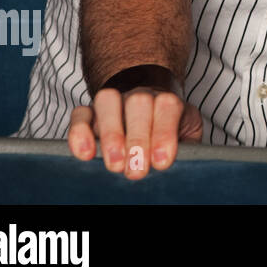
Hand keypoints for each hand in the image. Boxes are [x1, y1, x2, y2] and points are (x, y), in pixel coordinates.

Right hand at [67, 85, 202, 179]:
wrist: (151, 99)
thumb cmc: (170, 124)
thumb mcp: (187, 132)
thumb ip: (188, 144)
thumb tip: (187, 163)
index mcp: (168, 100)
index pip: (168, 108)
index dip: (165, 134)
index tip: (162, 161)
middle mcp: (141, 95)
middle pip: (139, 104)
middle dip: (137, 139)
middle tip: (136, 170)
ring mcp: (114, 100)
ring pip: (108, 102)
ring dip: (110, 134)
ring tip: (114, 164)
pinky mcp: (89, 110)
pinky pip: (80, 113)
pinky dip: (79, 132)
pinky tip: (85, 154)